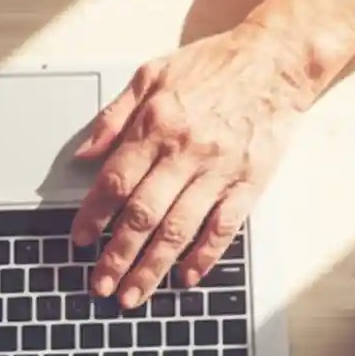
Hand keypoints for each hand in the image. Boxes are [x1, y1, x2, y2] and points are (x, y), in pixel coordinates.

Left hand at [70, 23, 314, 308]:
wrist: (276, 61)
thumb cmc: (214, 66)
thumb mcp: (152, 73)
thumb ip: (114, 116)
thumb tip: (85, 153)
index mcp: (156, 125)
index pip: (115, 182)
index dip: (93, 216)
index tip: (79, 242)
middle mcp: (185, 151)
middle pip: (142, 215)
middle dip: (116, 257)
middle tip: (99, 285)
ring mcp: (219, 171)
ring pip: (178, 230)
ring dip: (152, 268)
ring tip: (132, 294)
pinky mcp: (250, 183)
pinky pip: (223, 228)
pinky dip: (203, 257)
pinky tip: (185, 278)